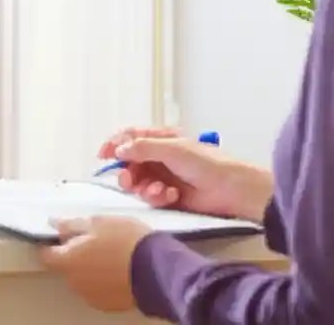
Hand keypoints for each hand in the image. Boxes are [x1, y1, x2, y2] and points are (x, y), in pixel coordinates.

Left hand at [39, 216, 150, 311]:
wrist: (157, 269)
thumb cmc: (126, 240)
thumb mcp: (99, 222)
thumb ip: (72, 225)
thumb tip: (55, 224)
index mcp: (68, 261)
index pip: (46, 255)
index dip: (53, 245)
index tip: (64, 237)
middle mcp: (75, 282)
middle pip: (66, 267)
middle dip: (75, 256)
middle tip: (96, 242)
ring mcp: (91, 296)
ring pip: (83, 279)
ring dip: (90, 269)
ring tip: (111, 256)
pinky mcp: (108, 305)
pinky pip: (99, 290)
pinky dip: (104, 281)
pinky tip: (120, 271)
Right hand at [99, 127, 273, 222]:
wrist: (230, 189)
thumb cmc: (205, 163)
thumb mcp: (172, 149)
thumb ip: (142, 148)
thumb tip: (118, 150)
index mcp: (161, 138)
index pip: (129, 137)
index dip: (114, 145)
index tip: (103, 156)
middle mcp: (159, 156)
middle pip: (129, 162)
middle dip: (127, 173)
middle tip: (129, 180)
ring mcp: (163, 175)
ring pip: (138, 182)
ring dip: (144, 187)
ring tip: (158, 190)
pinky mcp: (168, 195)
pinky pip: (150, 196)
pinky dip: (157, 197)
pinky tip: (170, 196)